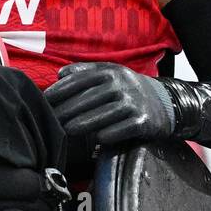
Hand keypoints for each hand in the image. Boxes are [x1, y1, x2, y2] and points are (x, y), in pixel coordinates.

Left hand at [44, 61, 174, 146]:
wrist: (166, 103)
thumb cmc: (128, 91)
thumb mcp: (111, 75)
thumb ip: (86, 73)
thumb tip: (60, 75)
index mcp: (110, 71)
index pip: (80, 79)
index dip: (60, 90)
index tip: (45, 100)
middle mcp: (122, 84)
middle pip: (88, 98)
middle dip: (67, 110)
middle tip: (51, 120)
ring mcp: (134, 102)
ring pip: (103, 114)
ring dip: (83, 123)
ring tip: (67, 130)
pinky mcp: (144, 120)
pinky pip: (123, 128)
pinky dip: (109, 134)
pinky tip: (97, 139)